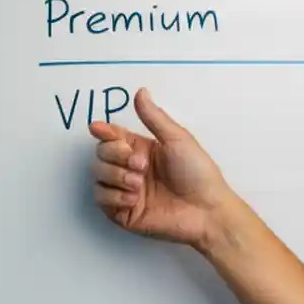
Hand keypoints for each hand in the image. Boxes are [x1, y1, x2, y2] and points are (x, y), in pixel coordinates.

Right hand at [88, 87, 236, 247]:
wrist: (206, 209)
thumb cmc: (197, 173)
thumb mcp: (177, 139)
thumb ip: (154, 118)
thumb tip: (141, 91)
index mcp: (142, 149)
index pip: (113, 136)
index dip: (103, 132)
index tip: (98, 128)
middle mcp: (130, 168)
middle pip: (101, 154)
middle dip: (116, 156)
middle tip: (141, 165)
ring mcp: (124, 190)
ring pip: (97, 175)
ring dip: (116, 177)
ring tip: (139, 184)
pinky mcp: (121, 212)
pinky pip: (100, 199)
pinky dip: (114, 196)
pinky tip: (134, 199)